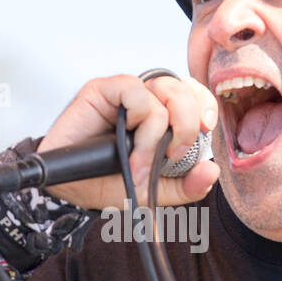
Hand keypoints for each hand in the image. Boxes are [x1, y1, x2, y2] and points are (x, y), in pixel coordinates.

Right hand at [37, 73, 219, 209]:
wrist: (69, 188)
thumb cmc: (108, 181)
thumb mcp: (155, 191)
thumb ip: (187, 186)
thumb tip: (212, 171)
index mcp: (162, 115)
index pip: (194, 94)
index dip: (205, 106)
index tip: (205, 130)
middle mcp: (146, 99)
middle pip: (184, 89)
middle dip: (188, 124)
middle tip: (174, 154)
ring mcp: (125, 93)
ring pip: (163, 90)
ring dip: (159, 132)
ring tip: (142, 160)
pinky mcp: (103, 90)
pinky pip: (135, 90)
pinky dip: (139, 120)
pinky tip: (127, 144)